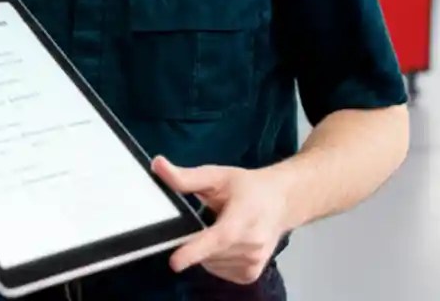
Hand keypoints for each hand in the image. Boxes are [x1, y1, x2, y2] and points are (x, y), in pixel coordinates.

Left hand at [152, 156, 290, 284]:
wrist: (283, 202)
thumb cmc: (249, 188)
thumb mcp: (217, 175)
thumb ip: (186, 177)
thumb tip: (156, 165)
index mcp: (244, 216)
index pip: (219, 238)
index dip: (196, 250)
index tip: (175, 261)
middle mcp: (252, 244)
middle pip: (207, 252)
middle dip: (195, 238)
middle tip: (207, 218)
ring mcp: (253, 262)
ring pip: (209, 263)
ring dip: (204, 249)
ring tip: (220, 227)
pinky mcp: (250, 274)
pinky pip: (217, 270)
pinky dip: (213, 258)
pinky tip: (224, 243)